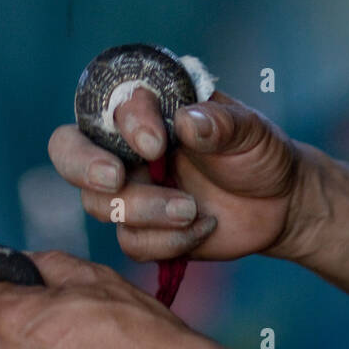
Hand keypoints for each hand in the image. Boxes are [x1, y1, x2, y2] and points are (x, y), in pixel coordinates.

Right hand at [48, 89, 303, 263]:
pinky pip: (130, 242)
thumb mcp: (251, 131)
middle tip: (115, 178)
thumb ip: (221, 123)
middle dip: (83, 165)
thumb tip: (186, 122)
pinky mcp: (143, 230)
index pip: (112, 106)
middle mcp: (128, 147)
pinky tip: (204, 227)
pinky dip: (168, 240)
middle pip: (69, 150)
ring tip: (192, 209)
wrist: (279, 203)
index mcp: (151, 110)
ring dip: (145, 210)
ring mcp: (131, 189)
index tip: (157, 143)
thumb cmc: (259, 153)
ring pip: (100, 203)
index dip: (126, 124)